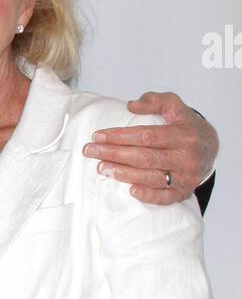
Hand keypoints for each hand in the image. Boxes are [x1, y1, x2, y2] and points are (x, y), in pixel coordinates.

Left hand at [82, 91, 217, 204]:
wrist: (209, 147)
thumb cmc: (185, 125)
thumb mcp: (174, 105)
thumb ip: (155, 101)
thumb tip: (131, 105)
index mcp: (183, 134)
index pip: (146, 136)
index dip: (120, 136)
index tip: (98, 136)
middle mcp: (186, 157)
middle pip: (144, 157)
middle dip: (114, 154)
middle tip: (90, 152)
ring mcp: (186, 176)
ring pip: (151, 177)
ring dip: (123, 174)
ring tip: (101, 168)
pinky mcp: (184, 191)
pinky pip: (165, 197)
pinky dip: (149, 196)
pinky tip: (131, 191)